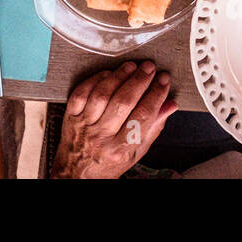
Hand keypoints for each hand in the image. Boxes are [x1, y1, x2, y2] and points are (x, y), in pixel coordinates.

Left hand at [51, 61, 175, 178]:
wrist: (77, 175)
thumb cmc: (107, 164)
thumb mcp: (137, 153)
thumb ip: (154, 127)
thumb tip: (170, 105)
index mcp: (121, 149)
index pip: (143, 116)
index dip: (156, 94)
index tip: (163, 81)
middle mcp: (102, 137)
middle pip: (124, 102)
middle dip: (140, 81)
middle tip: (150, 68)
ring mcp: (85, 125)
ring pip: (103, 94)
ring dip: (119, 76)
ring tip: (132, 67)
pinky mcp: (71, 116)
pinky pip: (82, 93)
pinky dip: (95, 80)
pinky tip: (108, 73)